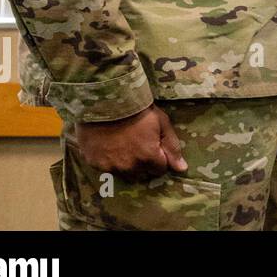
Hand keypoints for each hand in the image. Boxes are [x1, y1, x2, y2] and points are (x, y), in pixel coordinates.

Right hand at [73, 104, 187, 178]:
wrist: (106, 102)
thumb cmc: (138, 110)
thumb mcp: (161, 123)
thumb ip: (172, 147)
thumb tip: (182, 169)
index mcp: (148, 157)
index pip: (160, 170)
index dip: (159, 158)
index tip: (154, 147)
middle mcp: (129, 167)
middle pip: (142, 175)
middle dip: (144, 164)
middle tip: (139, 146)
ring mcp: (110, 167)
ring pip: (124, 174)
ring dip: (128, 165)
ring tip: (125, 147)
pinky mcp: (95, 163)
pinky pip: (107, 169)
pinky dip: (110, 161)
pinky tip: (110, 147)